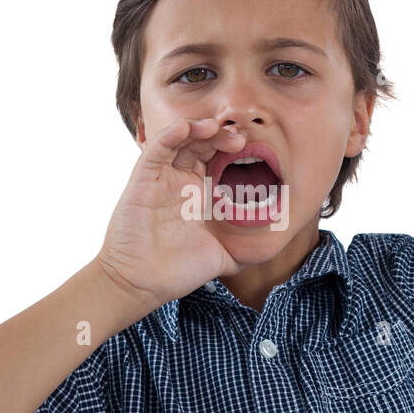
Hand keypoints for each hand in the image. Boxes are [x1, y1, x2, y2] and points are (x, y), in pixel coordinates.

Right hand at [95, 117, 248, 309]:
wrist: (141, 284)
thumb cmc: (177, 271)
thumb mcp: (221, 257)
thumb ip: (244, 251)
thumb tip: (272, 250)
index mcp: (199, 194)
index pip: (218, 160)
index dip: (234, 150)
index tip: (253, 150)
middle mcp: (181, 182)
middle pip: (202, 145)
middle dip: (221, 137)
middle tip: (239, 140)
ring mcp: (162, 178)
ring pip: (181, 140)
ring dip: (199, 128)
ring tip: (216, 128)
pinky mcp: (143, 178)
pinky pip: (158, 148)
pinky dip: (172, 134)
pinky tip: (187, 128)